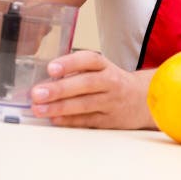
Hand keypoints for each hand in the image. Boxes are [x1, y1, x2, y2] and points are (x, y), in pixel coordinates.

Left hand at [30, 50, 155, 128]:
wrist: (143, 101)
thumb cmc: (113, 83)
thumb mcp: (101, 70)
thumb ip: (78, 72)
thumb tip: (46, 80)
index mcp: (105, 66)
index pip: (89, 60)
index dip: (70, 63)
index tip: (51, 68)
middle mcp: (110, 82)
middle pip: (86, 84)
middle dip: (59, 89)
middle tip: (37, 93)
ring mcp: (111, 102)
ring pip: (85, 104)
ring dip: (60, 107)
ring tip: (40, 109)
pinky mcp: (109, 121)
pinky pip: (88, 120)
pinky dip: (70, 120)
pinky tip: (55, 119)